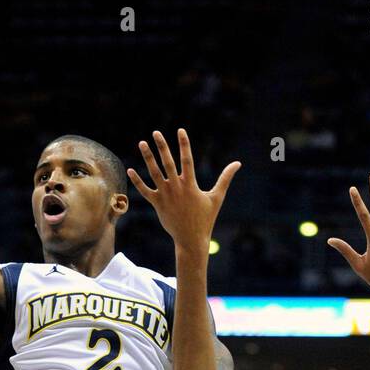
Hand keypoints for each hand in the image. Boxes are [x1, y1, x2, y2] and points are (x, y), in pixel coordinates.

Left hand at [128, 129, 239, 254]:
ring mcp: (165, 196)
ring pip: (154, 173)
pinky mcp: (157, 204)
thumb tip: (238, 163)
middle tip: (156, 132)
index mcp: (190, 185)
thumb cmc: (205, 218)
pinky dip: (137, 181)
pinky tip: (131, 170)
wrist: (191, 239)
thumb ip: (225, 178)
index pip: (187, 159)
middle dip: (162, 146)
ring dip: (148, 158)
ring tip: (142, 143)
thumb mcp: (217, 197)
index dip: (184, 144)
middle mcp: (176, 188)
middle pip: (167, 163)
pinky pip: (145, 191)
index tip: (180, 130)